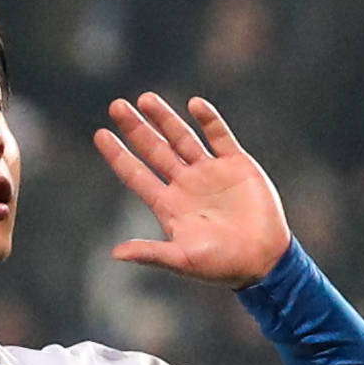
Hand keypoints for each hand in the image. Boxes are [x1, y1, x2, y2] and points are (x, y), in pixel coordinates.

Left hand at [94, 92, 292, 286]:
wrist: (263, 260)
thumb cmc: (220, 266)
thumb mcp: (182, 260)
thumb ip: (150, 253)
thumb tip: (115, 253)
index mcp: (168, 206)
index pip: (136, 175)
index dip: (118, 155)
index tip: (100, 134)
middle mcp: (185, 184)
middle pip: (154, 150)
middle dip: (136, 129)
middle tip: (116, 106)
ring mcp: (210, 172)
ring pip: (182, 138)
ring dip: (165, 119)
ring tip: (146, 98)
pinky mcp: (236, 164)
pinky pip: (219, 136)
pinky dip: (208, 120)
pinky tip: (194, 105)